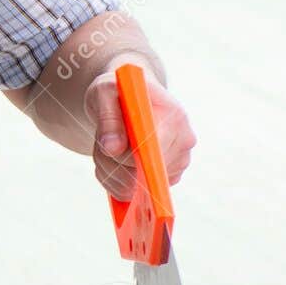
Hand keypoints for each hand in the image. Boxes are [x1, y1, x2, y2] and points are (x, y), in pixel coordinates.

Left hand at [85, 62, 196, 200]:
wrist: (128, 96)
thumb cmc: (117, 92)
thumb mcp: (103, 94)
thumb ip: (108, 119)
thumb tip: (113, 149)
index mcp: (173, 115)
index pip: (155, 148)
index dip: (129, 157)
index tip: (111, 156)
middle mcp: (183, 140)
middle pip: (145, 172)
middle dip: (113, 164)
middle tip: (102, 144)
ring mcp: (179, 161)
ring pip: (137, 186)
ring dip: (112, 173)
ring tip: (108, 147)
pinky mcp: (169, 176)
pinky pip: (138, 193)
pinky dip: (117, 182)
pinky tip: (114, 161)